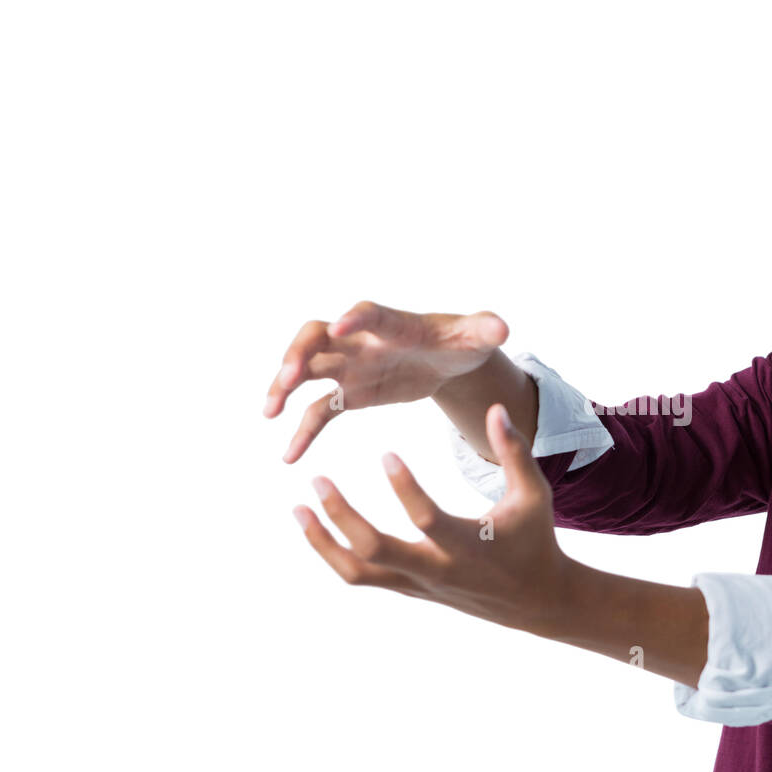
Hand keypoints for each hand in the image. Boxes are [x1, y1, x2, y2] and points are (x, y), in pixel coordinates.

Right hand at [263, 302, 509, 462]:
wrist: (449, 358)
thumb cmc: (460, 341)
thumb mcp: (475, 336)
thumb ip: (485, 330)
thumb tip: (502, 328)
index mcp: (393, 324)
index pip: (367, 314)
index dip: (353, 319)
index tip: (339, 328)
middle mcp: (361, 340)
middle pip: (317, 336)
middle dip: (299, 353)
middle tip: (288, 378)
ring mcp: (351, 366)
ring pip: (307, 371)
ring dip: (284, 387)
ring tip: (270, 413)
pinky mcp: (350, 393)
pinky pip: (319, 412)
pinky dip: (303, 432)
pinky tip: (290, 457)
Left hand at [292, 402, 570, 637]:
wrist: (533, 600)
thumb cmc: (534, 540)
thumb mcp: (533, 495)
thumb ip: (513, 452)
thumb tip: (495, 409)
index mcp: (468, 546)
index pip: (426, 520)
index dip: (404, 487)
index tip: (385, 453)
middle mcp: (437, 570)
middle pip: (375, 551)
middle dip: (341, 518)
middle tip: (317, 481)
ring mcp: (418, 583)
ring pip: (357, 572)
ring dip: (322, 543)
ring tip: (299, 509)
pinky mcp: (408, 589)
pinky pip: (361, 576)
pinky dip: (333, 553)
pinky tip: (314, 526)